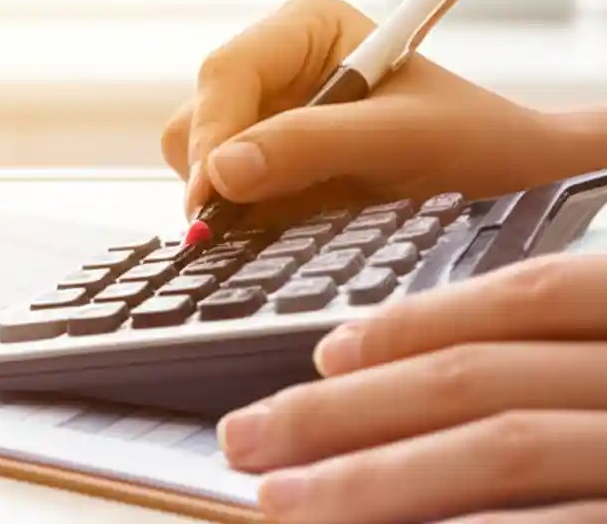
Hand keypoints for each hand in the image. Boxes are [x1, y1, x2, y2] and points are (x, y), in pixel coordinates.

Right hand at [161, 0, 557, 220]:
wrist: (509, 180)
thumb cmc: (474, 140)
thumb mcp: (400, 138)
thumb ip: (310, 146)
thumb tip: (222, 173)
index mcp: (304, 28)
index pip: (226, 72)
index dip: (213, 132)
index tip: (215, 193)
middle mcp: (274, 66)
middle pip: (198, 117)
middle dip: (215, 173)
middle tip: (230, 229)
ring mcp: (265, 117)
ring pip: (197, 158)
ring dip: (227, 199)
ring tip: (285, 222)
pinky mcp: (264, 163)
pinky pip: (219, 191)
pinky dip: (240, 217)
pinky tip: (286, 226)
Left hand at [216, 254, 606, 522]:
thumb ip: (551, 354)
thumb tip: (372, 362)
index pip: (524, 297)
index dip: (415, 322)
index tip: (326, 353)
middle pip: (475, 376)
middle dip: (345, 409)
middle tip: (245, 435)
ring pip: (500, 446)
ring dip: (373, 476)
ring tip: (279, 499)